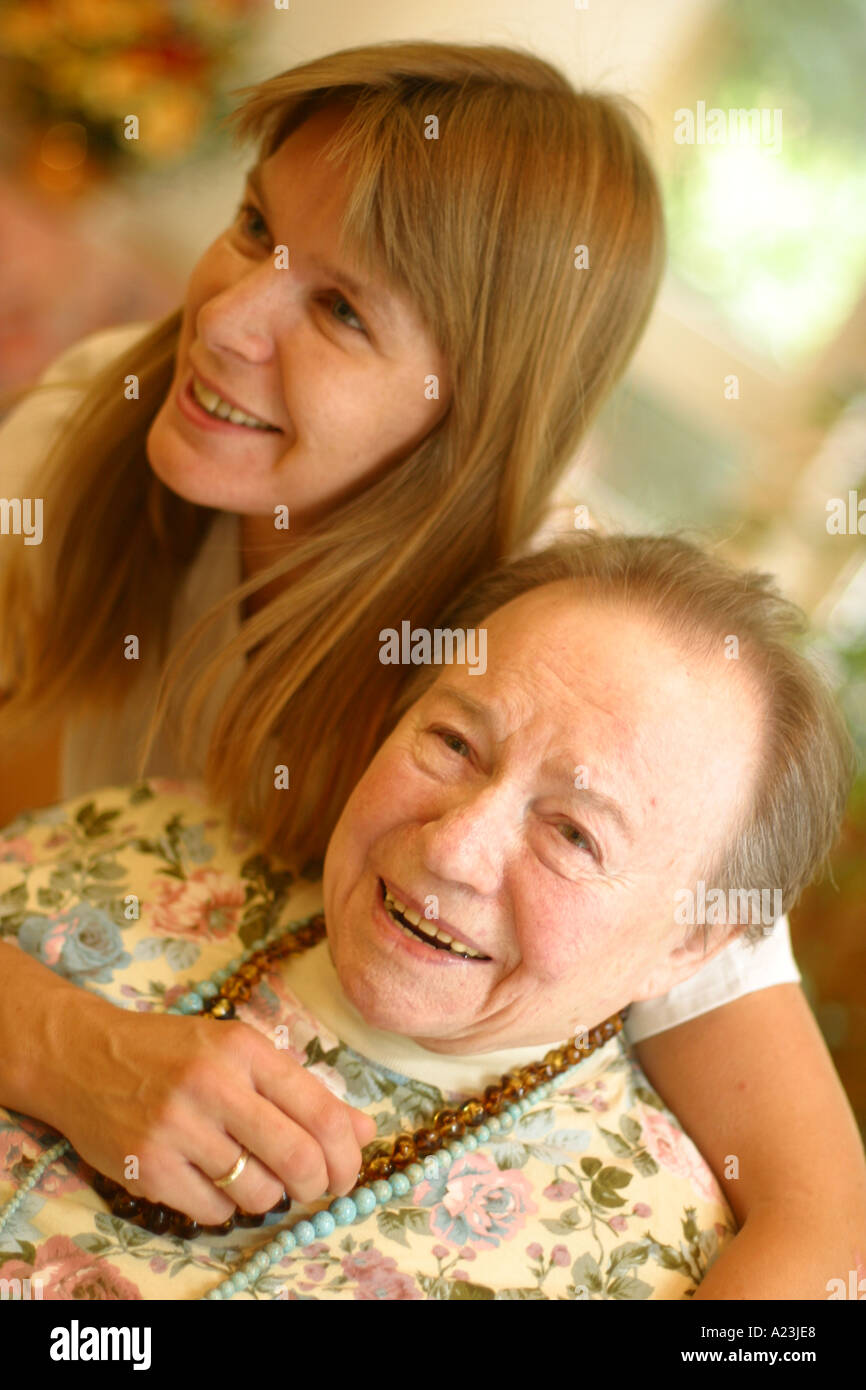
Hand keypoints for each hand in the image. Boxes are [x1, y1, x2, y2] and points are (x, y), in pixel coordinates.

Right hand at [47, 995, 377, 1224]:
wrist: (81, 1056)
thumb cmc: (172, 1053)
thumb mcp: (238, 1052)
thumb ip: (302, 1090)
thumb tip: (365, 1131)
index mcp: (245, 1049)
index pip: (320, 1111)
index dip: (346, 1153)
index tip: (347, 1173)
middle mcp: (213, 1085)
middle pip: (298, 1158)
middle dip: (318, 1185)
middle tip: (313, 1188)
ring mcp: (178, 1128)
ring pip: (258, 1192)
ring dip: (268, 1196)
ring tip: (252, 1176)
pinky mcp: (148, 1167)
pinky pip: (213, 1212)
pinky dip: (224, 1207)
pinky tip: (210, 1181)